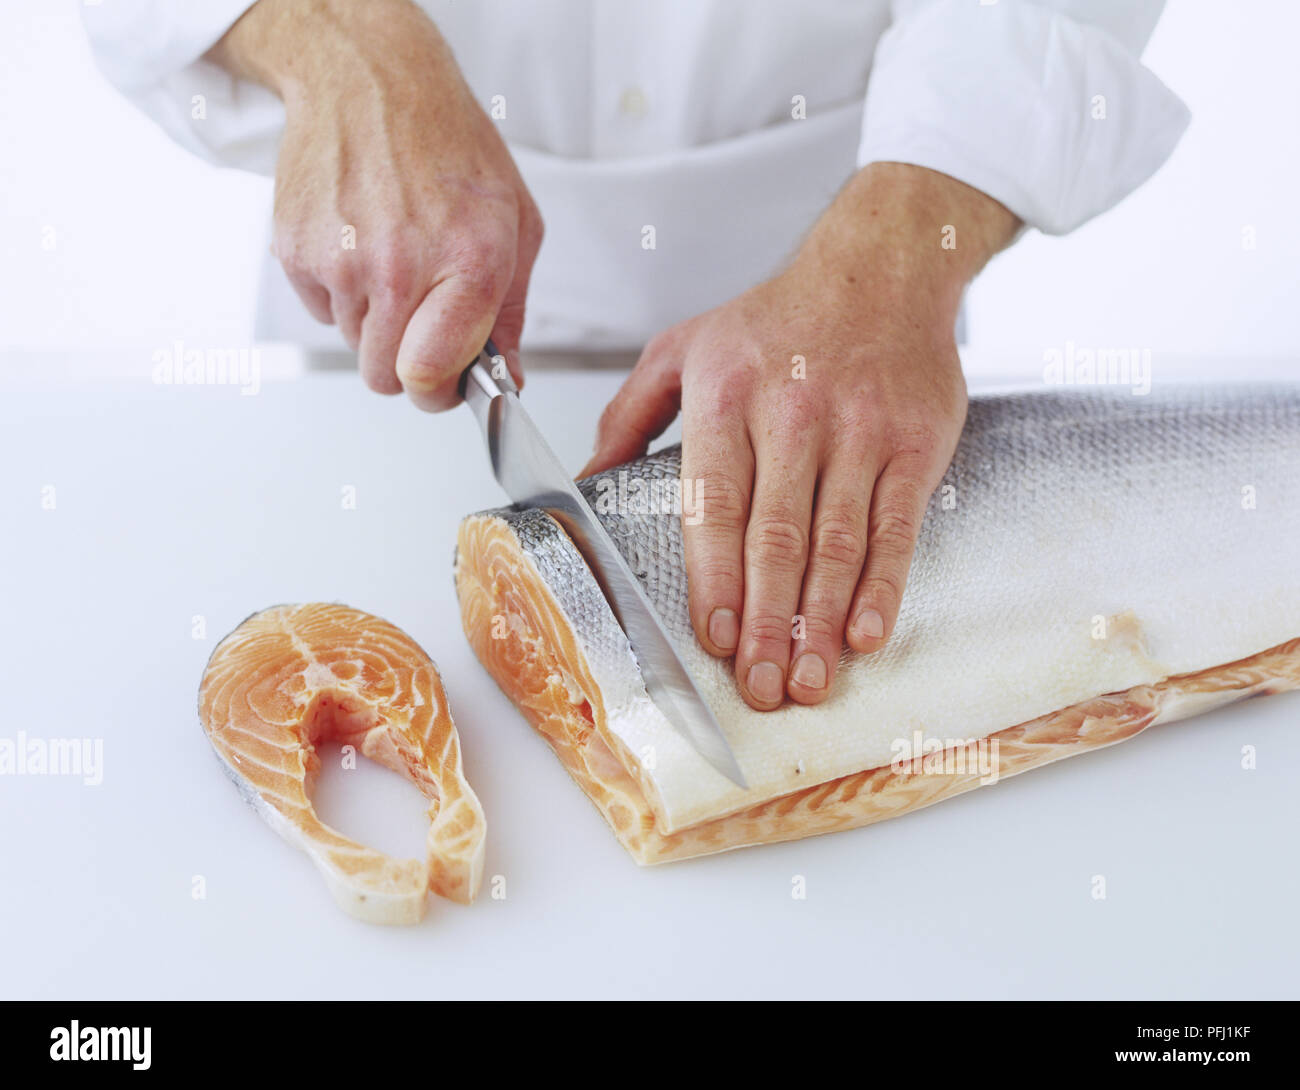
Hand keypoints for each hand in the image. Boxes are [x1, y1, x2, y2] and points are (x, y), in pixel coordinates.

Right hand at [208, 0, 541, 408]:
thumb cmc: (449, 146)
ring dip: (373, 321)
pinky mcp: (297, 251)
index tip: (445, 383)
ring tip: (393, 259)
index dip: (438, 393)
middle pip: (383, 377)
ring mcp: (341, 260)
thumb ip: (511, 312)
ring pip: (352, 344)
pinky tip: (360, 242)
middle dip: (404, 364)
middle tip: (419, 324)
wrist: (370, 80)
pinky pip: (320, 310)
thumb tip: (505, 376)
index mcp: (465, 265)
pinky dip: (339, 292)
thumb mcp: (516, 224)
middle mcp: (400, 267)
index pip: (431, 377)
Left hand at [583, 163, 1017, 709]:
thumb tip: (581, 486)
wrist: (880, 268)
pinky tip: (865, 633)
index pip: (714, 504)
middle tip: (759, 687)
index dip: (716, 578)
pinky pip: (896, 527)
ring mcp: (859, 430)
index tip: (714, 638)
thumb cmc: (775, 318)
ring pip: (836, 542)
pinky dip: (883, 586)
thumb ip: (628, 417)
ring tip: (807, 681)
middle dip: (766, 622)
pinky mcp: (913, 443)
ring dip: (820, 621)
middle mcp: (793, 413)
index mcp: (726, 396)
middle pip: (775, 537)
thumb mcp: (682, 348)